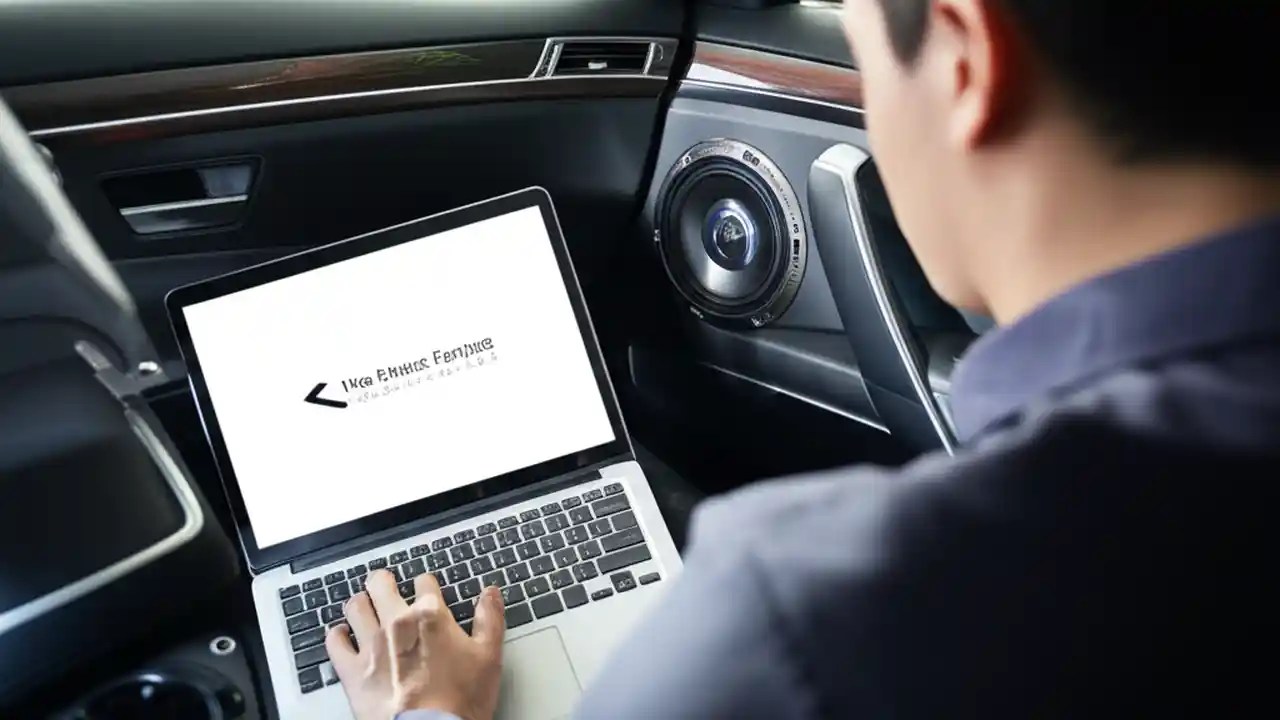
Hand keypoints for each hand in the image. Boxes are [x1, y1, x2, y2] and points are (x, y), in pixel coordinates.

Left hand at [326, 569, 504, 719]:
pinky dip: (338, 635)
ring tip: (365, 607)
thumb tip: (490, 593)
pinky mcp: (351, 670)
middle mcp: (397, 623)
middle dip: (384, 582)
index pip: (424, 582)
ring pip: (355, 606)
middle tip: (386, 586)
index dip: (426, 585)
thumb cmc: (460, 700)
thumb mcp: (489, 658)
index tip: (427, 592)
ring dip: (361, 603)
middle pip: (381, 584)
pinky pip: (334, 642)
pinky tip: (343, 635)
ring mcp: (370, 645)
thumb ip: (490, 620)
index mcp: (430, 616)